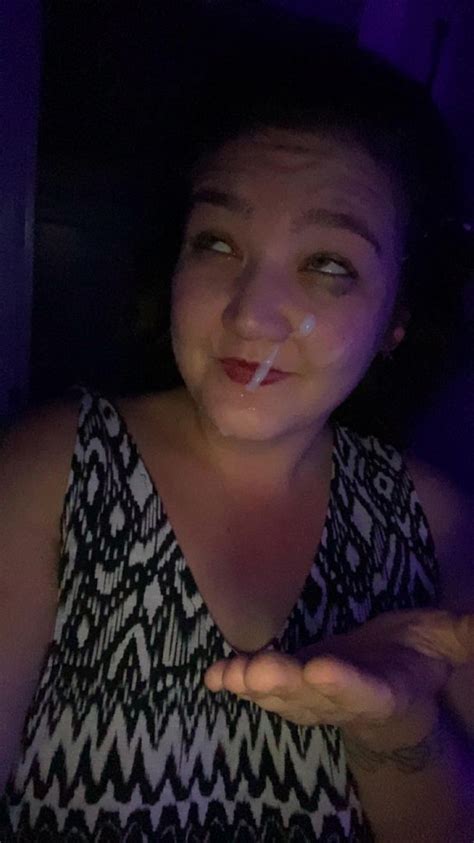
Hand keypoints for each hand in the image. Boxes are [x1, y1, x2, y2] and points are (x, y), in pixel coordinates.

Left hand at [204, 609, 473, 744]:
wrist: (392, 696)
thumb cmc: (416, 659)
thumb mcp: (442, 643)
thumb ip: (460, 634)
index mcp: (386, 690)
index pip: (365, 690)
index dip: (344, 683)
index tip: (323, 668)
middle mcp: (344, 701)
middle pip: (311, 697)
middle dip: (284, 684)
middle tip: (258, 669)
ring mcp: (312, 700)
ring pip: (280, 697)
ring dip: (252, 686)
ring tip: (228, 674)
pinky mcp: (291, 690)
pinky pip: (262, 691)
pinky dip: (236, 684)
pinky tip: (213, 678)